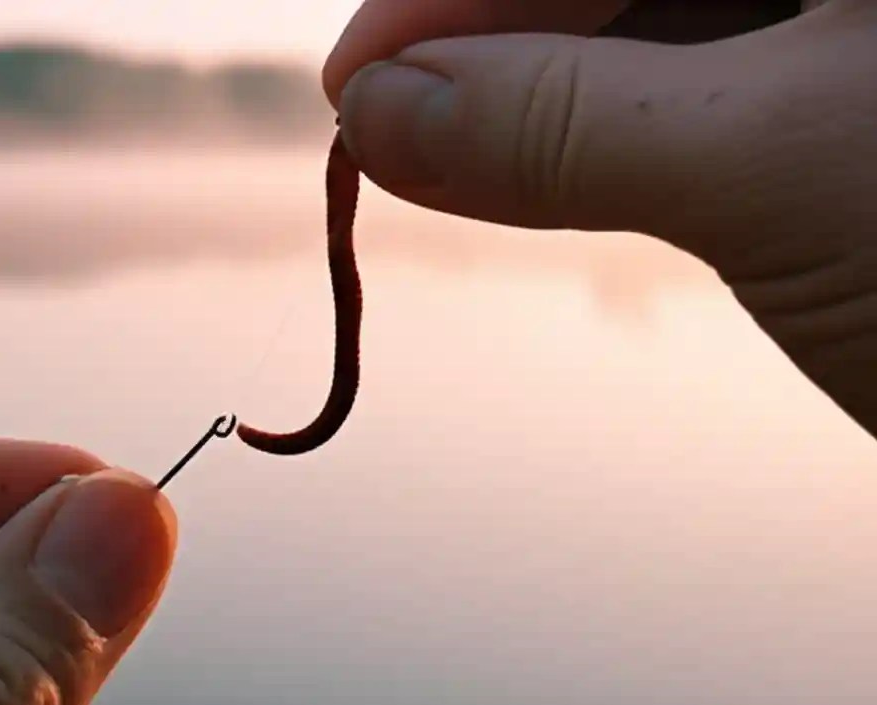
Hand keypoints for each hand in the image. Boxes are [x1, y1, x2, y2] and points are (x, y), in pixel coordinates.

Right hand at [324, 0, 876, 435]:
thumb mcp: (769, 162)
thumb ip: (561, 120)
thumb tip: (377, 109)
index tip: (349, 86)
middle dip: (475, 52)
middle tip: (379, 131)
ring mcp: (828, 52)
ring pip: (631, 51)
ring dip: (520, 110)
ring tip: (429, 163)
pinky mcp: (824, 126)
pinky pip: (677, 110)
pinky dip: (587, 151)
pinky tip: (526, 179)